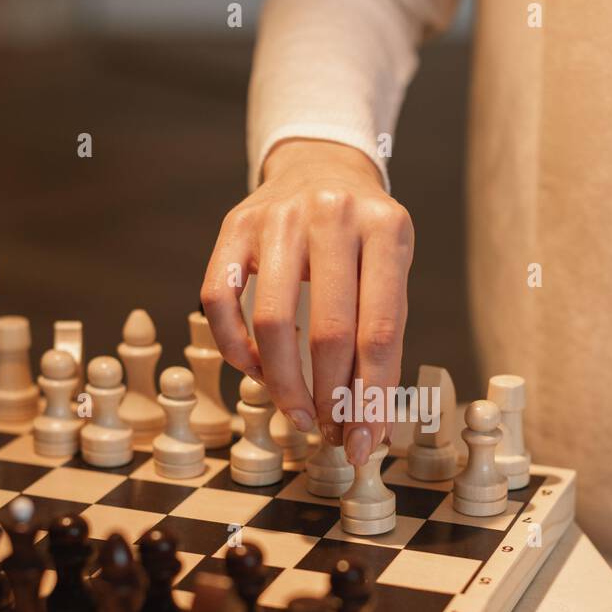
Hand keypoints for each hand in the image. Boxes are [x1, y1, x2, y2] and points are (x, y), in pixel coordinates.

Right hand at [199, 138, 413, 464]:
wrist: (321, 167)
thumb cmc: (364, 239)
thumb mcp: (391, 272)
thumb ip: (383, 341)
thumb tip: (370, 428)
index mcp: (386, 228)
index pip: (381, 333)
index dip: (372, 398)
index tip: (366, 443)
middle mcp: (332, 215)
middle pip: (330, 334)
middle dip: (329, 399)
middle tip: (330, 433)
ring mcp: (278, 216)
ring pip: (272, 323)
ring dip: (283, 385)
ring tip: (298, 414)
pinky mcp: (233, 225)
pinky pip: (220, 301)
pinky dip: (236, 348)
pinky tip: (255, 371)